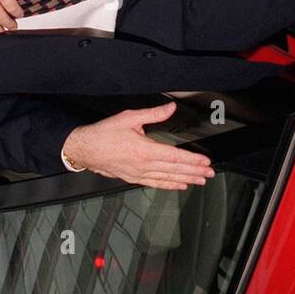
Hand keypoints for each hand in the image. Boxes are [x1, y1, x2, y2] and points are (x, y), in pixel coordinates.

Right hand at [62, 102, 213, 190]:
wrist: (85, 149)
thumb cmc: (104, 134)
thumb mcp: (129, 118)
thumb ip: (153, 114)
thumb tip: (170, 108)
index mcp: (144, 150)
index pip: (175, 156)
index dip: (192, 160)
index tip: (205, 162)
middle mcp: (143, 165)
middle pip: (174, 170)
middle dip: (194, 172)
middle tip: (209, 174)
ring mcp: (138, 174)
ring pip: (167, 179)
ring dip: (185, 180)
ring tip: (199, 181)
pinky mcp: (132, 178)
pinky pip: (155, 184)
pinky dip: (169, 185)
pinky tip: (179, 185)